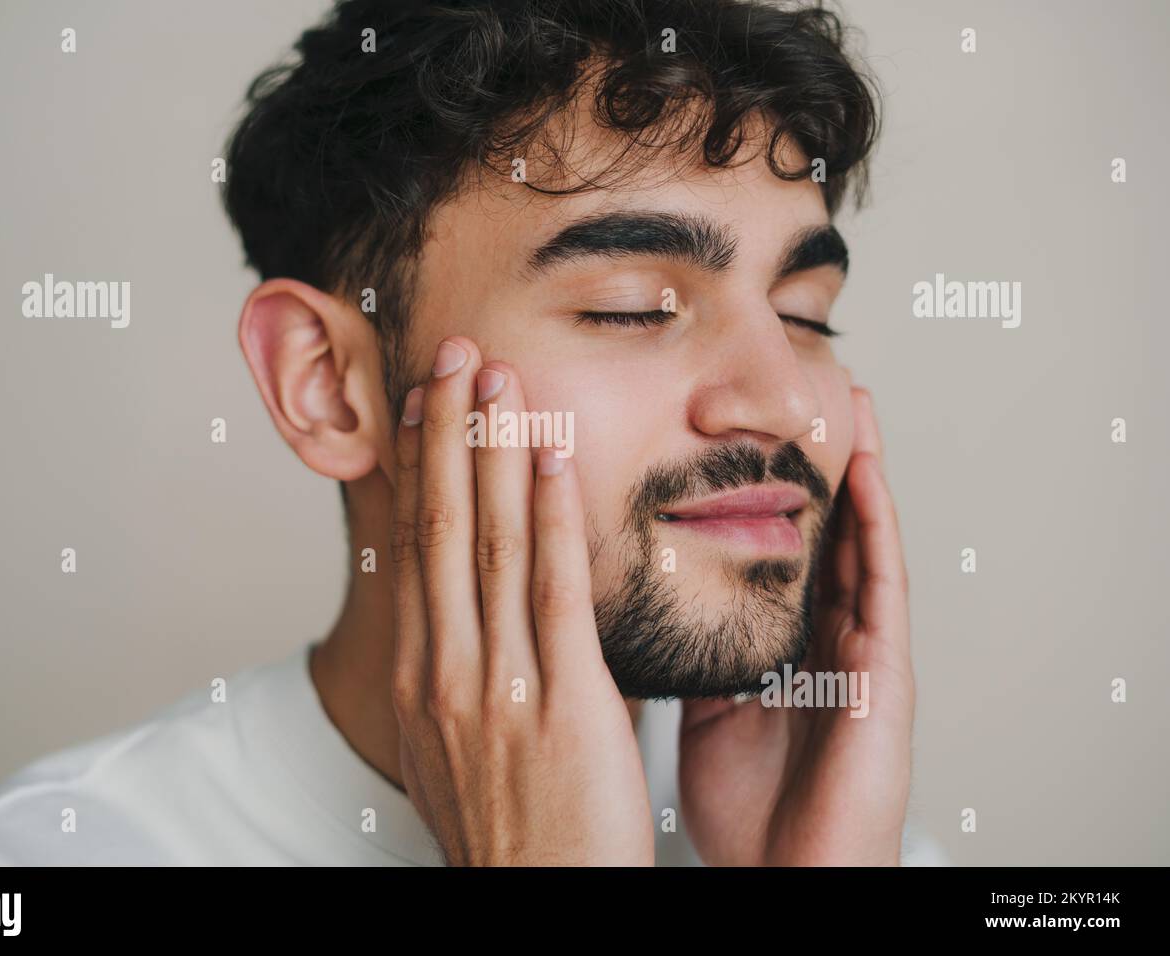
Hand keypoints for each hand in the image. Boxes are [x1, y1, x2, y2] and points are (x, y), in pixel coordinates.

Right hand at [389, 336, 653, 865]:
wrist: (536, 909)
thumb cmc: (513, 838)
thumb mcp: (458, 753)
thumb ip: (462, 681)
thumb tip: (470, 626)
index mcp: (421, 681)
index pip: (413, 550)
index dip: (417, 469)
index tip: (421, 406)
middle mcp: (445, 671)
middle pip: (440, 528)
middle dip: (444, 434)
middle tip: (449, 354)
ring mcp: (497, 685)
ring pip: (490, 543)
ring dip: (491, 451)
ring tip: (494, 377)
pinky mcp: (560, 703)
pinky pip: (552, 589)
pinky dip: (551, 513)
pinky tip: (552, 453)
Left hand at [677, 386, 914, 864]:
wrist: (787, 874)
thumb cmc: (751, 810)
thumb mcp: (707, 710)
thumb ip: (696, 652)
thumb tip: (651, 607)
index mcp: (785, 648)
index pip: (779, 550)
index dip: (770, 491)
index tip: (748, 432)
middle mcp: (827, 638)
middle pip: (825, 532)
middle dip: (820, 464)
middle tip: (812, 390)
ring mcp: (861, 650)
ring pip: (861, 541)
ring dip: (859, 470)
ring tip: (850, 403)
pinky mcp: (885, 671)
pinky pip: (883, 585)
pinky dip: (877, 526)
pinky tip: (867, 473)